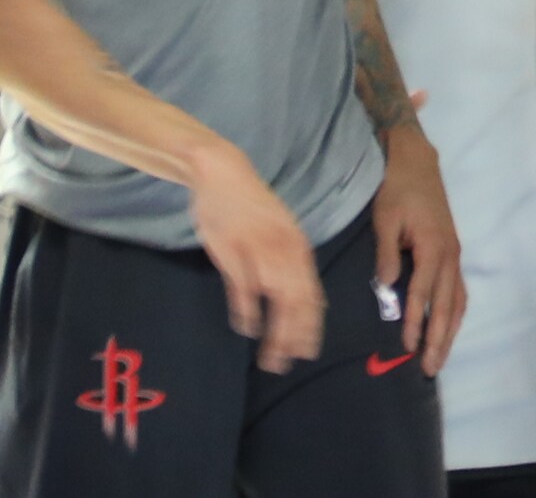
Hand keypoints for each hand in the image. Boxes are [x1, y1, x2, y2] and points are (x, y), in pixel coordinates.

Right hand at [182, 151, 326, 372]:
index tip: (307, 351)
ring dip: (275, 332)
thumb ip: (291, 266)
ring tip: (271, 358)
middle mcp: (284, 251)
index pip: (312, 295)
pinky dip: (247, 310)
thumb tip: (306, 302)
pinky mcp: (234, 249)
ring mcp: (260, 250)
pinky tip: (247, 327)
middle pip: (297, 302)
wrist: (223, 172)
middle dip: (295, 337)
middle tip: (288, 363)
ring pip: (275, 298)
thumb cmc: (252, 206)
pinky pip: (244, 286)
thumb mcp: (282, 233)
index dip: (311, 326)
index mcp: (297, 247)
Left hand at [367, 119, 466, 369]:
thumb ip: (387, 254)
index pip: (423, 293)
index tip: (406, 345)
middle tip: (428, 368)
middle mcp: (450, 254)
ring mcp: (455, 254)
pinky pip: (458, 290)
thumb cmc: (396, 188)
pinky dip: (455, 313)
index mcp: (433, 246)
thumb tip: (387, 288)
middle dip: (438, 338)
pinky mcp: (452, 251)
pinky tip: (448, 327)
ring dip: (450, 331)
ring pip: (457, 301)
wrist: (416, 160)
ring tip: (439, 358)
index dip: (415, 320)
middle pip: (447, 305)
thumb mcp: (385, 219)